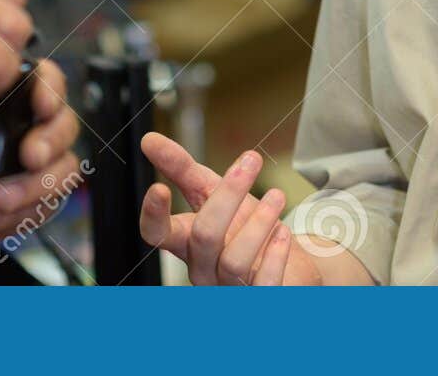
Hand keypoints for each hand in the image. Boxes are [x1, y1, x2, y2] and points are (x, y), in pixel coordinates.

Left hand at [0, 59, 84, 252]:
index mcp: (8, 99)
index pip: (45, 80)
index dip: (51, 89)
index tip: (42, 105)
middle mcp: (28, 129)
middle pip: (66, 124)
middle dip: (52, 141)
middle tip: (31, 156)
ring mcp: (33, 168)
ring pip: (64, 169)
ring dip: (34, 186)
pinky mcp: (31, 202)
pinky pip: (44, 207)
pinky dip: (16, 215)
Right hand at [138, 132, 323, 284]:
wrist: (288, 265)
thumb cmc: (242, 228)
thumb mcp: (213, 193)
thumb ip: (181, 169)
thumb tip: (149, 139)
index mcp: (186, 242)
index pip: (157, 235)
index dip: (154, 215)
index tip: (159, 188)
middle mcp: (202, 269)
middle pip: (204, 235)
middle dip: (229, 193)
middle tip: (252, 159)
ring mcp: (229, 290)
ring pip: (234, 261)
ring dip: (259, 222)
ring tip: (277, 196)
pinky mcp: (259, 299)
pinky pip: (263, 285)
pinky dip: (274, 256)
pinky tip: (283, 233)